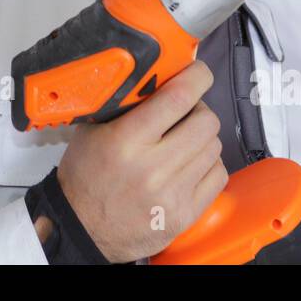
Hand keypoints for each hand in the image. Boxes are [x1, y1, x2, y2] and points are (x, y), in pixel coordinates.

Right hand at [54, 60, 227, 262]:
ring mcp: (172, 194)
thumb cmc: (85, 177)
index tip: (198, 72)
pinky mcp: (186, 214)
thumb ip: (125, 104)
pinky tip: (190, 164)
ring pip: (214, 147)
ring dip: (202, 137)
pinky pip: (218, 175)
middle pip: (205, 122)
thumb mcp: (93, 130)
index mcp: (126, 141)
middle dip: (199, 109)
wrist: (81, 228)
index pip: (178, 98)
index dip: (196, 78)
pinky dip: (208, 164)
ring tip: (183, 140)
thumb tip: (158, 75)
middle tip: (186, 112)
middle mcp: (152, 168)